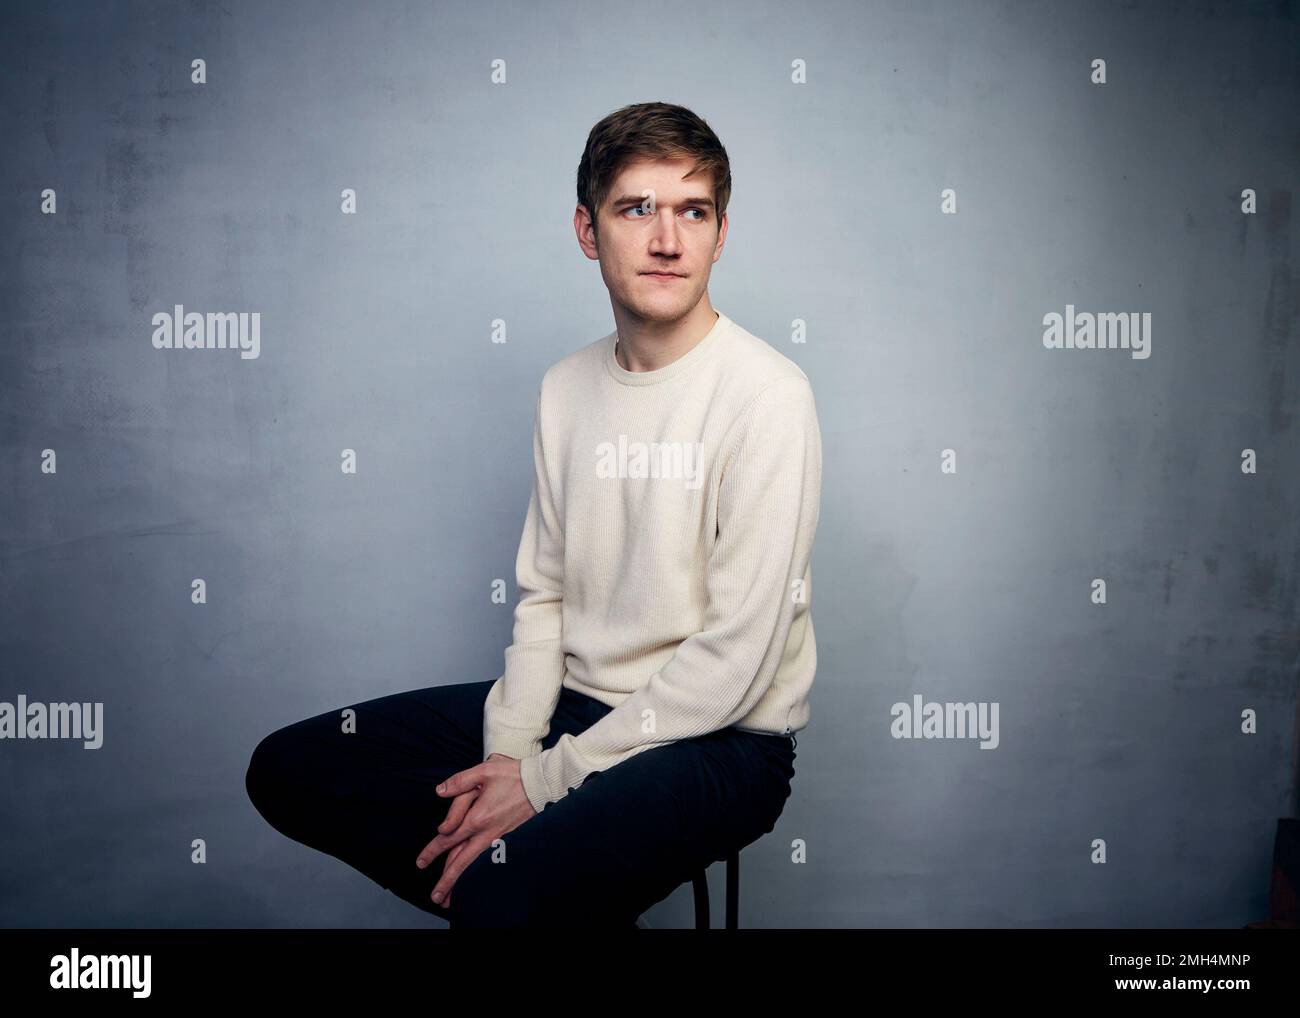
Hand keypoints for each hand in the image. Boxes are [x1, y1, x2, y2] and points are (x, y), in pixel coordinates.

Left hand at [415, 753, 537, 908]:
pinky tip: (472, 883)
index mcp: (478, 816)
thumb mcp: (483, 771)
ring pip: (475, 866)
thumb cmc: (514, 775)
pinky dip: (478, 874)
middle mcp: (487, 832)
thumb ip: (459, 782)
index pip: (449, 838)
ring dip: (461, 883)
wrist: (542, 784)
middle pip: (461, 862)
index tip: (421, 863)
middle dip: (446, 881)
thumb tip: (439, 792)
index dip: (433, 851)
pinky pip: (488, 861)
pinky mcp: (509, 839)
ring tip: (449, 899)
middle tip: (435, 897)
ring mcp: (499, 838)